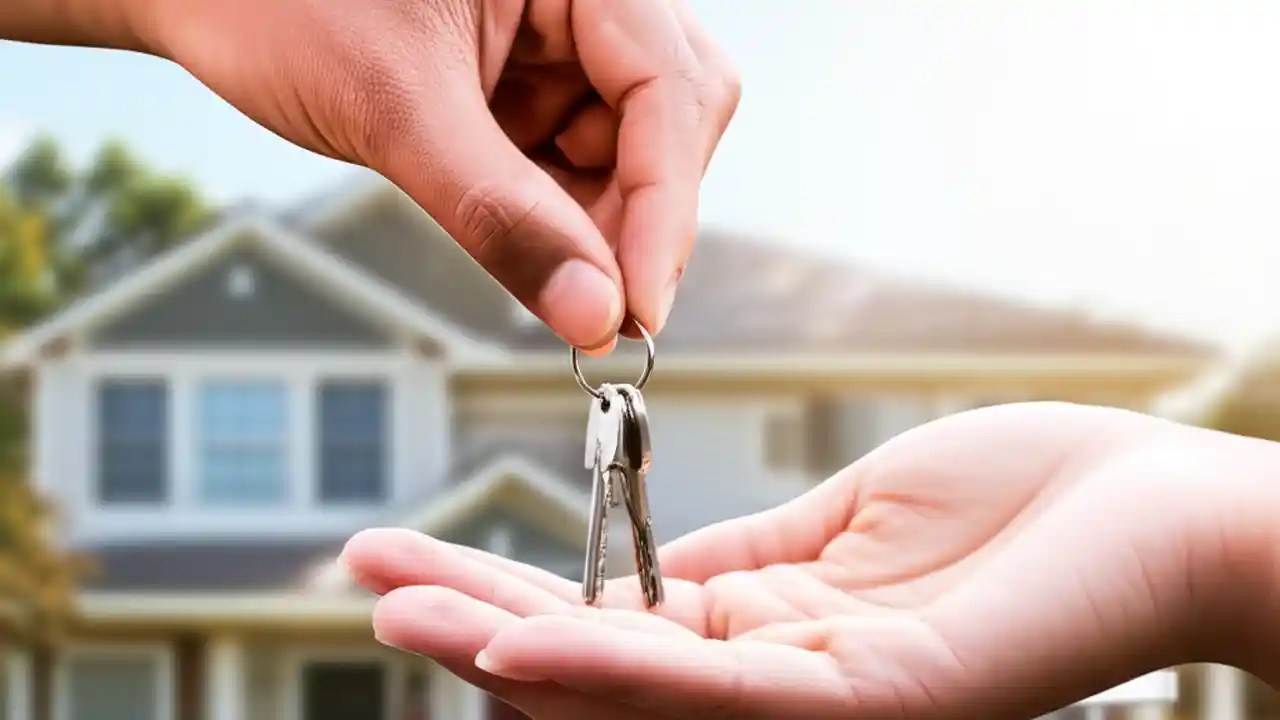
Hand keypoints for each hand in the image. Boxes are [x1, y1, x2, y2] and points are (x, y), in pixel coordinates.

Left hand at [8, 0, 739, 350]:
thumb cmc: (278, 0)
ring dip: (600, 223)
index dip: (663, 204)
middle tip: (604, 303)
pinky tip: (529, 238)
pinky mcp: (528, 89)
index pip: (667, 85)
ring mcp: (557, 44)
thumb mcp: (397, 108)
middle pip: (670, 116)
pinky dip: (560, 214)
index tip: (637, 305)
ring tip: (549, 269)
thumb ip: (502, 214)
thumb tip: (594, 312)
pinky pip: (579, 163)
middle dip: (640, 213)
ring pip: (630, 151)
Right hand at [343, 402, 1278, 718]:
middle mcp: (779, 689)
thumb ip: (740, 561)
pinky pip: (720, 689)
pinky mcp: (874, 702)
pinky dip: (614, 665)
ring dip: (512, 653)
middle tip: (366, 585)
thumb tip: (638, 569)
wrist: (1151, 510)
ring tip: (404, 613)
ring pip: (639, 691)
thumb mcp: (842, 523)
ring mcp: (822, 705)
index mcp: (769, 636)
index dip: (504, 588)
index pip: (607, 619)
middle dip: (474, 624)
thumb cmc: (1017, 509)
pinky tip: (527, 642)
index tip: (413, 551)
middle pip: (599, 663)